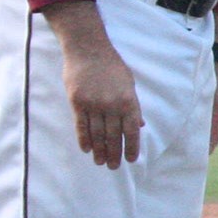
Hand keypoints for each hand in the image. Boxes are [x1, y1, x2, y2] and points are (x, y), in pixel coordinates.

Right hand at [63, 39, 142, 168]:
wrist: (89, 50)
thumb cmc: (112, 66)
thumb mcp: (129, 84)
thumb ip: (134, 106)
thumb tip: (139, 126)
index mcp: (128, 100)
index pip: (131, 130)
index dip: (131, 146)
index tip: (130, 159)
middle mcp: (112, 105)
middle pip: (114, 135)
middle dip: (115, 153)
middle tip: (114, 167)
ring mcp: (93, 104)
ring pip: (97, 134)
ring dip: (100, 150)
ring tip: (100, 162)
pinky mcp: (77, 102)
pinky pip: (81, 126)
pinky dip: (84, 139)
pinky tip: (87, 150)